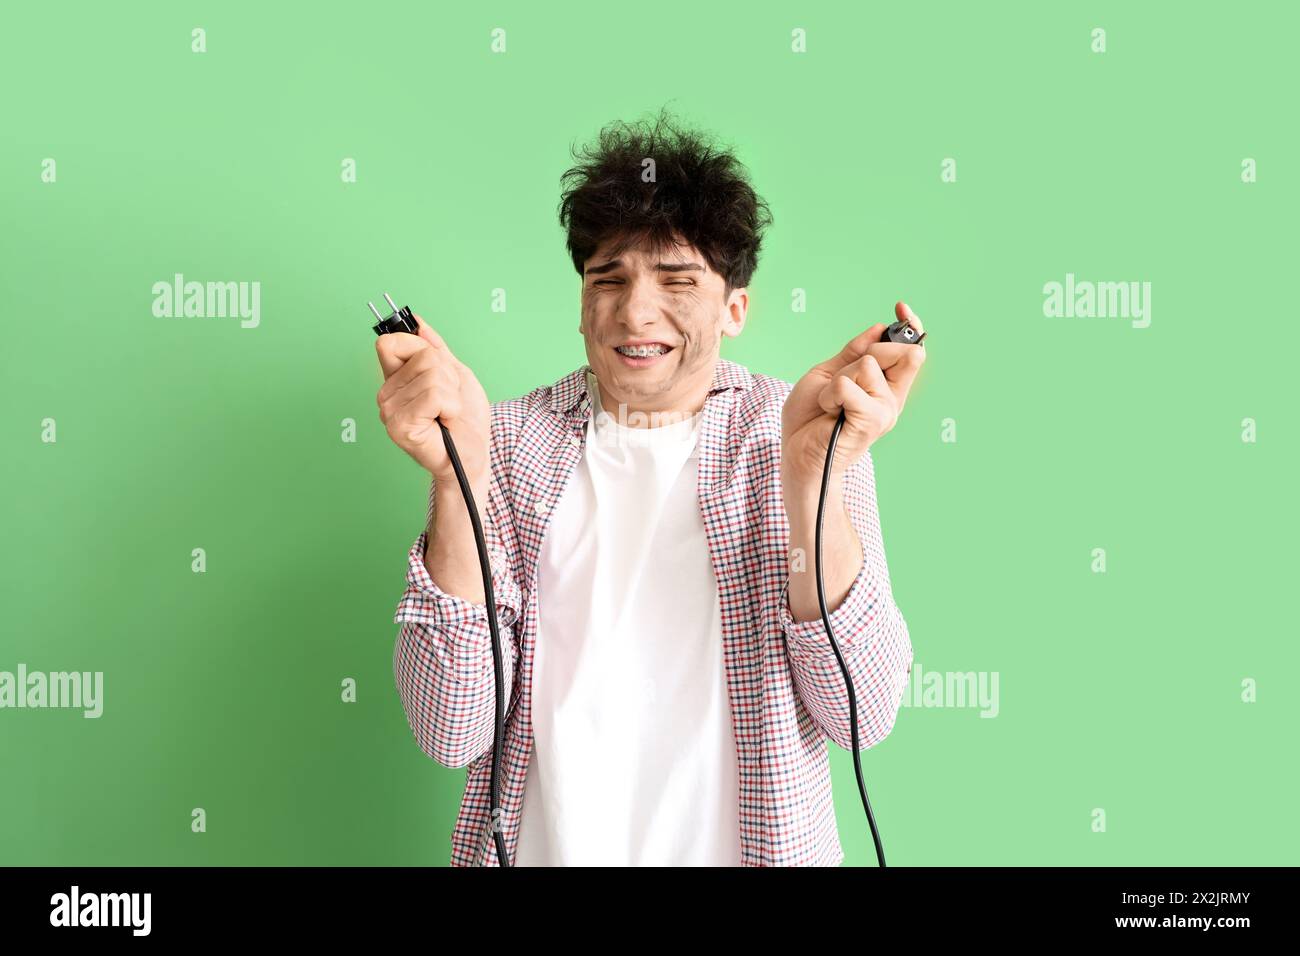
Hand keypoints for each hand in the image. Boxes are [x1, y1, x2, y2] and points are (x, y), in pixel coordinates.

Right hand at [375, 314, 489, 482]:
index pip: (392, 343)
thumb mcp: (455, 375)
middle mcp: (386, 395)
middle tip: (449, 401)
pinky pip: (435, 395)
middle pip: (422, 357)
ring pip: (432, 376)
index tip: (437, 368)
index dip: (420, 349)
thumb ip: (435, 348)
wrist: (474, 455)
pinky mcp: (400, 426)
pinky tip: (445, 421)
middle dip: (448, 376)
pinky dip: (451, 407)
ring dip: (452, 395)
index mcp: (395, 380)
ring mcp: (390, 411)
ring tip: (447, 413)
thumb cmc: (465, 421)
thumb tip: (418, 322)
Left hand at [781, 301, 926, 490]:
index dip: (908, 325)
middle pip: (894, 351)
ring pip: (868, 365)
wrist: (795, 451)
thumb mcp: (828, 375)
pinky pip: (850, 386)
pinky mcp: (873, 420)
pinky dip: (831, 394)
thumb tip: (878, 329)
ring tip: (830, 403)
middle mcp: (890, 397)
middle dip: (863, 356)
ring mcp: (885, 409)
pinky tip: (829, 412)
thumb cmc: (810, 417)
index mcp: (883, 385)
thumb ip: (853, 353)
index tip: (901, 307)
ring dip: (838, 381)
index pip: (908, 350)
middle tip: (840, 384)